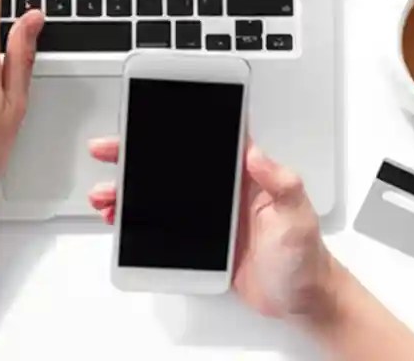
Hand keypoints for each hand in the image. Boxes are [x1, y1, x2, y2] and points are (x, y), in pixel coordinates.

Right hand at [87, 138, 336, 318]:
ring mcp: (212, 216)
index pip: (211, 140)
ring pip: (162, 195)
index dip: (180, 125)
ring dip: (132, 191)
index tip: (151, 114)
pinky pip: (164, 227)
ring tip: (108, 193)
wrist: (302, 299)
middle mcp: (226, 191)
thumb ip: (281, 181)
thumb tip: (257, 153)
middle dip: (138, 156)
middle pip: (174, 165)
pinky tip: (123, 221)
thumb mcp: (297, 213)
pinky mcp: (203, 242)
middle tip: (110, 150)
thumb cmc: (305, 255)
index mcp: (248, 176)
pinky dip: (140, 223)